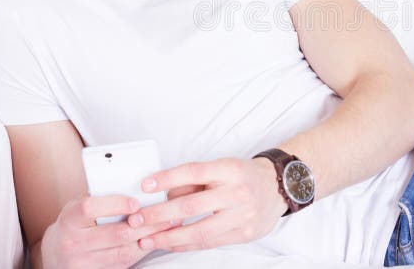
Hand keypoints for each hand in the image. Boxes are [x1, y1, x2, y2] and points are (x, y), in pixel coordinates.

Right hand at [40, 194, 178, 268]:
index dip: (116, 204)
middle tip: (168, 214)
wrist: (57, 251)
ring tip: (168, 226)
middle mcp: (73, 242)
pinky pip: (123, 263)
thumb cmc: (77, 221)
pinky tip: (155, 240)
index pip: (91, 208)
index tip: (137, 202)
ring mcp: (83, 262)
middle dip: (146, 224)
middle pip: (115, 234)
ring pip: (123, 251)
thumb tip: (139, 187)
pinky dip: (142, 250)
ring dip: (150, 238)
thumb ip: (104, 196)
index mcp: (70, 218)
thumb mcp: (83, 203)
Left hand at [127, 157, 287, 251]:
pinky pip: (209, 243)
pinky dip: (187, 245)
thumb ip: (194, 181)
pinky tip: (171, 244)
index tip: (145, 186)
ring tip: (148, 239)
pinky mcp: (245, 234)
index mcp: (230, 169)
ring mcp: (243, 215)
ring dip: (169, 237)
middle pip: (191, 205)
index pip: (193, 172)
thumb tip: (162, 195)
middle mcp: (237, 192)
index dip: (167, 179)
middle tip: (136, 220)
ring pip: (199, 231)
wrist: (277, 187)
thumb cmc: (243, 176)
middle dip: (159, 215)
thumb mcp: (221, 168)